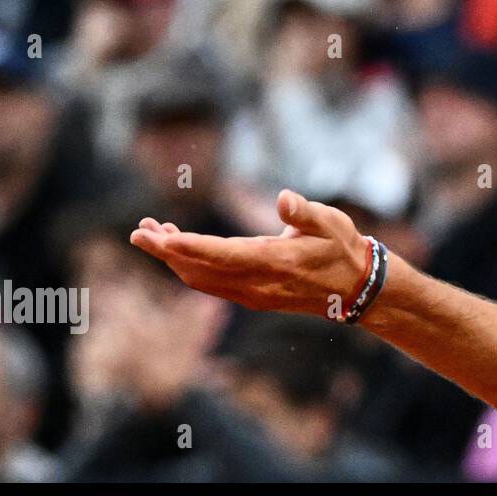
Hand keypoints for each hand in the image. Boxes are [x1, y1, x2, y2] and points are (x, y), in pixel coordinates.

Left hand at [129, 189, 372, 319]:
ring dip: (173, 259)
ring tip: (152, 234)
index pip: (223, 255)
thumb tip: (283, 199)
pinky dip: (189, 266)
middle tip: (139, 232)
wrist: (356, 289)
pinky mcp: (251, 296)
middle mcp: (259, 283)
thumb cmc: (343, 248)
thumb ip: (304, 212)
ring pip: (201, 279)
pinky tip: (179, 249)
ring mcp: (253, 294)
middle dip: (166, 252)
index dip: (189, 246)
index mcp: (276, 261)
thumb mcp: (332, 223)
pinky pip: (210, 284)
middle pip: (201, 270)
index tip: (159, 237)